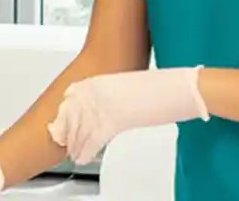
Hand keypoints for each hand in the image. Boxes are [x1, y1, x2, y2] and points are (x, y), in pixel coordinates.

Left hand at [48, 66, 208, 164]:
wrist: (177, 87)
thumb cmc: (161, 86)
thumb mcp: (128, 86)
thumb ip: (113, 95)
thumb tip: (109, 106)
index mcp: (101, 80)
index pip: (72, 96)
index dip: (65, 113)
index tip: (61, 122)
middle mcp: (98, 90)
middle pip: (73, 114)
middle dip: (68, 131)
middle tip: (65, 142)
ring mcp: (104, 105)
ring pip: (80, 129)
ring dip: (76, 144)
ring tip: (74, 154)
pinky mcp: (113, 120)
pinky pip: (93, 139)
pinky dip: (85, 151)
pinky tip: (82, 158)